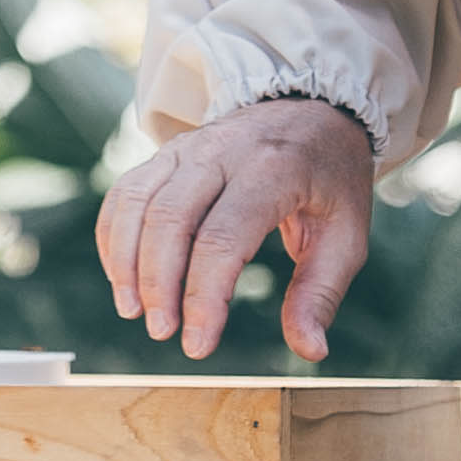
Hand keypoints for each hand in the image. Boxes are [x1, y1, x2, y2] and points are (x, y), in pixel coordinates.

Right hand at [96, 97, 376, 361]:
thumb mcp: (347, 235)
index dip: (203, 297)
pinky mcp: (167, 151)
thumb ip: (321, 293)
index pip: (223, 239)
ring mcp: (189, 147)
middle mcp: (224, 152)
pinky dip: (114, 237)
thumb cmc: (330, 180)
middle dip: (158, 284)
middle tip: (162, 332)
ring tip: (134, 311)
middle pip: (170, 219)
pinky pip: (125, 192)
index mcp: (274, 170)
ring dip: (126, 263)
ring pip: (137, 201)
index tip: (197, 346)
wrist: (313, 109)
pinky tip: (122, 278)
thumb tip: (310, 350)